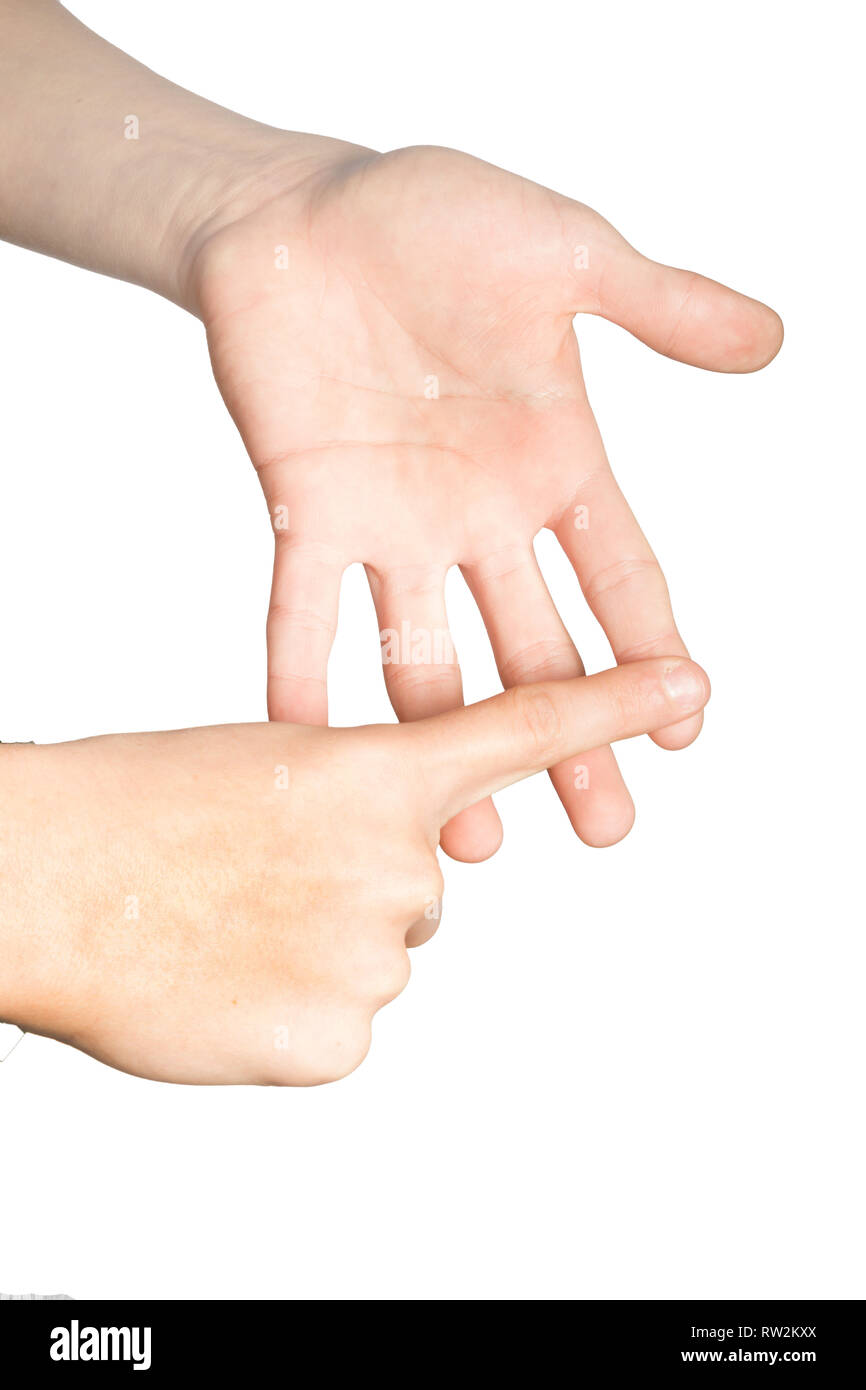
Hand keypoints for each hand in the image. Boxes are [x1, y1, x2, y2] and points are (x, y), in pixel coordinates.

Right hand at [0, 657, 708, 1085]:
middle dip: (356, 888)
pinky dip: (293, 1016)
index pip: (521, 726)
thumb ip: (357, 809)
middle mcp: (399, 858)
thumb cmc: (138, 808)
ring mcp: (374, 951)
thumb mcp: (270, 767)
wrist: (49, 877)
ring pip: (380, 961)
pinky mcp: (339, 1038)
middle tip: (258, 876)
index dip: (612, 705)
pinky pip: (344, 1028)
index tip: (687, 687)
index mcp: (377, 769)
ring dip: (317, 951)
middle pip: (424, 889)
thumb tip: (402, 877)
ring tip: (229, 924)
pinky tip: (231, 983)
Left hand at [191, 144, 779, 860]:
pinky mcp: (305, 514)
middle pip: (539, 651)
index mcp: (552, 461)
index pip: (621, 576)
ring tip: (475, 840)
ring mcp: (392, 526)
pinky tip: (318, 757)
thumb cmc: (433, 216)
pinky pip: (304, 617)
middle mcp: (478, 515)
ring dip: (452, 748)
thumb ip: (661, 305)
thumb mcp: (567, 255)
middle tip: (606, 828)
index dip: (653, 654)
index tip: (685, 729)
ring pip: (432, 663)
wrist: (298, 210)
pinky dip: (305, 684)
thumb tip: (772, 340)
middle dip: (571, 740)